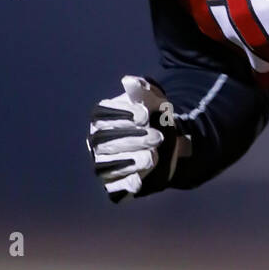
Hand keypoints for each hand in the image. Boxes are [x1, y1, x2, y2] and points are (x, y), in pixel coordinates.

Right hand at [87, 75, 181, 201]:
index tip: (145, 115)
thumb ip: (143, 91)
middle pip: (104, 141)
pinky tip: (138, 182)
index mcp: (102, 118)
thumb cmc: (156, 119)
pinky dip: (124, 185)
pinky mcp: (115, 184)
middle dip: (132, 139)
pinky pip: (113, 189)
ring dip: (129, 162)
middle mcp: (98, 142)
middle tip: (158, 137)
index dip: (122, 115)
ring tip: (153, 157)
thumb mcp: (155, 102)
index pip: (101, 116)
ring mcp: (104, 164)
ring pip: (105, 166)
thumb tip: (129, 81)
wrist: (170, 145)